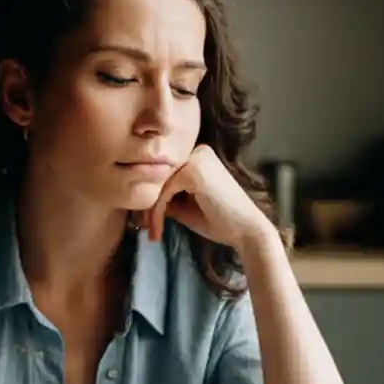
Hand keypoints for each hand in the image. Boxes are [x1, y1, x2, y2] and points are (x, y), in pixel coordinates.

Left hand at [146, 145, 274, 252]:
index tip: (143, 220)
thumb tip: (137, 195)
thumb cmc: (217, 220)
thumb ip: (163, 195)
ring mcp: (197, 158)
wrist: (246, 233)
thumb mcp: (182, 205)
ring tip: (151, 232)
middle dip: (146, 203)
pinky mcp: (194, 171)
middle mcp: (196, 150)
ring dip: (149, 211)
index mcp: (195, 154)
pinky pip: (163, 191)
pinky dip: (157, 213)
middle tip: (142, 228)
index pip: (162, 171)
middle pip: (157, 175)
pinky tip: (158, 230)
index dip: (149, 195)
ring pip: (158, 183)